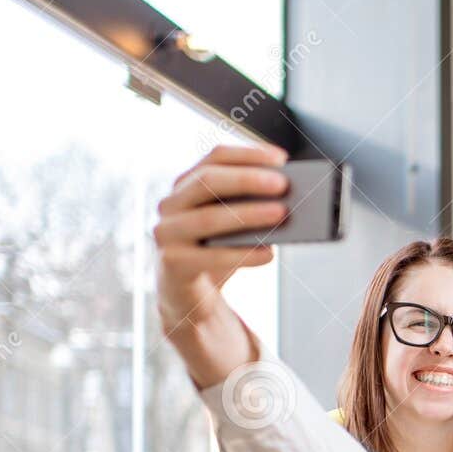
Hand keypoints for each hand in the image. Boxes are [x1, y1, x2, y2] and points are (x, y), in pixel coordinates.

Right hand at [154, 144, 288, 383]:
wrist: (188, 297)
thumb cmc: (216, 253)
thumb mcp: (233, 227)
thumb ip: (250, 209)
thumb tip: (286, 202)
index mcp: (186, 185)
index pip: (215, 157)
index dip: (248, 154)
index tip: (282, 158)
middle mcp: (170, 204)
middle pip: (208, 182)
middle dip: (247, 180)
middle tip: (283, 184)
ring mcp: (166, 233)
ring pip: (209, 218)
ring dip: (249, 214)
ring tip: (282, 214)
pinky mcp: (172, 264)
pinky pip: (210, 256)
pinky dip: (243, 255)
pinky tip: (270, 253)